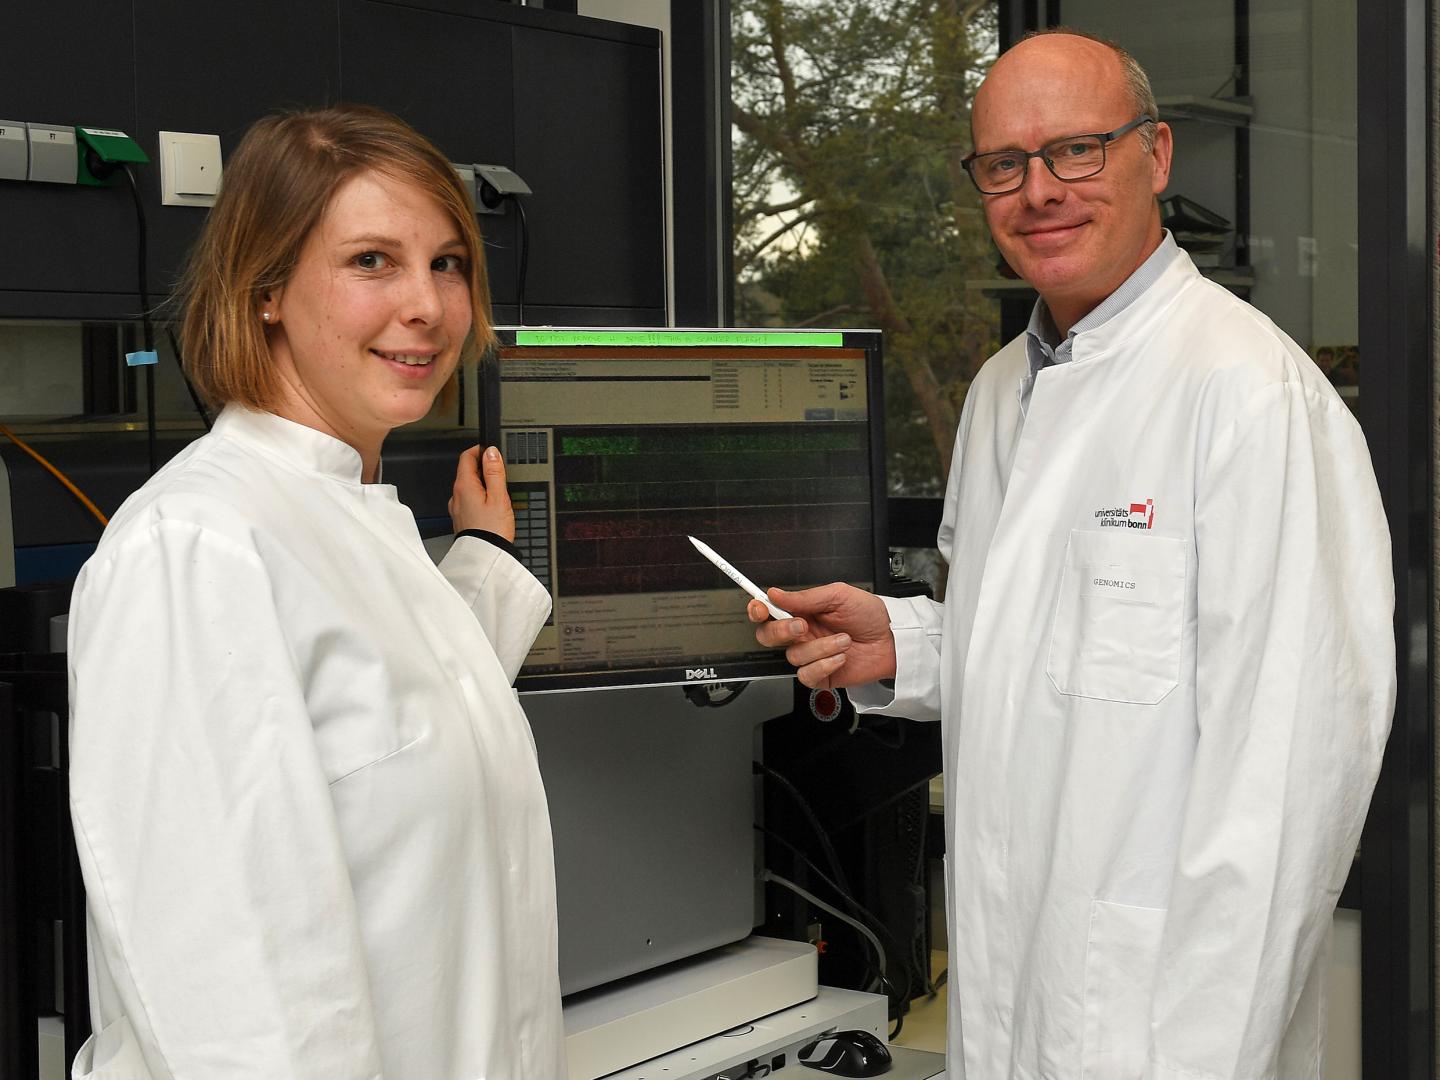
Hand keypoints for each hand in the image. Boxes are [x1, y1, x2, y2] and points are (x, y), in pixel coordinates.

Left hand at [448, 446, 514, 539]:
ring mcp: (457, 508)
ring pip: (469, 487)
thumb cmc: (492, 530)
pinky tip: (491, 506)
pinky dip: (480, 497)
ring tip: (499, 492)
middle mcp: (456, 495)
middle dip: (483, 467)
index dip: (479, 449)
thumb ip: (494, 472)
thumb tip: (491, 452)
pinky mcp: (461, 518)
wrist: (485, 557)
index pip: (466, 457)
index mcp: (464, 486)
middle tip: (501, 472)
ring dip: (482, 484)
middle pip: (467, 471)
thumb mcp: (498, 497)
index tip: (491, 450)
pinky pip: (469, 500)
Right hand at [748, 582, 895, 689]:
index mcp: (803, 612)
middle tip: (802, 626)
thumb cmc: (871, 615)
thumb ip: (805, 597)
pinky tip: (840, 658)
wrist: (893, 639)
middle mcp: (803, 634)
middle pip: (769, 637)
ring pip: (793, 657)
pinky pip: (807, 675)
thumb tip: (775, 594)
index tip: (759, 607)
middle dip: (782, 631)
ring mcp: (811, 656)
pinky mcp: (821, 675)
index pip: (770, 612)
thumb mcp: (838, 595)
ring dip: (819, 648)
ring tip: (843, 640)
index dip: (758, 610)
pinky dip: (824, 665)